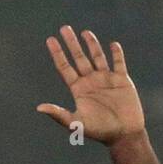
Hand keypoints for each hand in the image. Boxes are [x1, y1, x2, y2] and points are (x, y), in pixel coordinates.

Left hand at [38, 26, 144, 145]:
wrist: (124, 135)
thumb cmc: (100, 131)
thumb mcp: (76, 123)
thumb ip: (58, 114)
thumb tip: (39, 108)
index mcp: (79, 89)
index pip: (65, 68)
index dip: (57, 54)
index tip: (50, 40)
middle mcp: (91, 82)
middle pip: (79, 58)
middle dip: (71, 43)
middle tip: (64, 28)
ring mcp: (106, 79)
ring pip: (97, 57)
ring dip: (92, 44)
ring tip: (85, 32)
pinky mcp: (122, 80)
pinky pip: (118, 63)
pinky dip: (116, 53)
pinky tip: (113, 44)